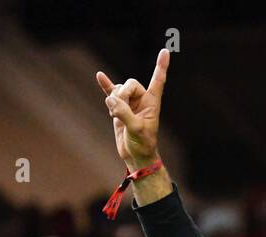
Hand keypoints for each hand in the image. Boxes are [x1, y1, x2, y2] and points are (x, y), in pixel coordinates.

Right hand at [96, 50, 168, 170]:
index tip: (165, 51)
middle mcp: (141, 100)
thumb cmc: (142, 144)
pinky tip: (99, 76)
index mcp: (152, 103)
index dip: (161, 66)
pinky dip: (106, 85)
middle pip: (130, 84)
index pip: (158, 80)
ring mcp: (129, 103)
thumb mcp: (136, 129)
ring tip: (114, 115)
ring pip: (119, 90)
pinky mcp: (118, 108)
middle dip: (122, 94)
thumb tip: (111, 99)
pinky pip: (111, 93)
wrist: (135, 156)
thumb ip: (124, 113)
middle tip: (119, 109)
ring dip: (114, 100)